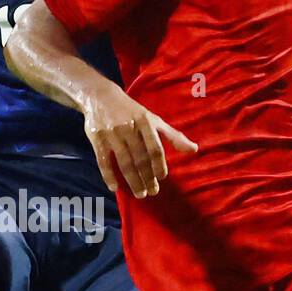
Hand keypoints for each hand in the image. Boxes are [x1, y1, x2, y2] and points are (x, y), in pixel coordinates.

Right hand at [83, 83, 197, 197]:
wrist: (100, 97)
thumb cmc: (131, 111)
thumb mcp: (153, 119)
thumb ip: (173, 136)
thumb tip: (194, 150)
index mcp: (145, 122)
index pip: (155, 147)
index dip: (159, 164)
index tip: (162, 177)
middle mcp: (129, 128)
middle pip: (140, 158)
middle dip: (147, 177)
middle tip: (152, 192)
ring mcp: (112, 134)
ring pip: (124, 162)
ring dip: (133, 180)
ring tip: (140, 194)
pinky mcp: (97, 139)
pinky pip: (103, 161)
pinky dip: (108, 175)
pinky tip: (114, 188)